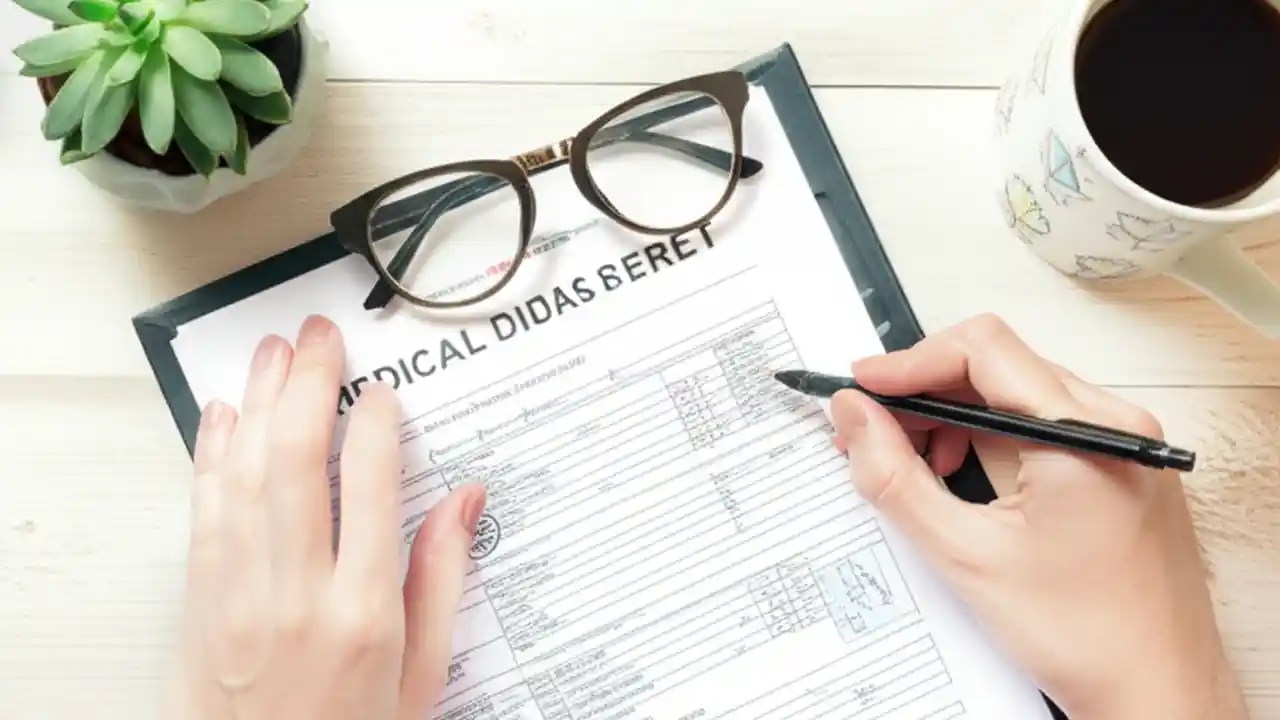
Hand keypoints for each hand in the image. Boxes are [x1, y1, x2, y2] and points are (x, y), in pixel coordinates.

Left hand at [172, 315, 484, 719]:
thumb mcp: (423, 678)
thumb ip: (441, 582)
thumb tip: (465, 500)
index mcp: (364, 612)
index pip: (368, 483)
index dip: (376, 422)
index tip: (384, 393)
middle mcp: (296, 593)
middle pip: (295, 458)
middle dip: (310, 383)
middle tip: (322, 337)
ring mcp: (239, 594)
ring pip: (245, 471)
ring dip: (260, 401)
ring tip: (276, 352)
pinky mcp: (201, 601)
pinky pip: (205, 509)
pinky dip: (213, 453)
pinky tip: (227, 416)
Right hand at [830, 315, 1245, 719]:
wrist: (1155, 689)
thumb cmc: (1087, 635)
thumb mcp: (965, 555)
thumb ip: (896, 478)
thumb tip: (855, 417)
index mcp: (1084, 435)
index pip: (982, 350)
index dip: (910, 361)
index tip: (863, 387)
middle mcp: (1115, 423)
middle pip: (998, 365)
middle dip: (925, 391)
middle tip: (871, 428)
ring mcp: (1124, 440)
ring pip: (1016, 391)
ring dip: (955, 414)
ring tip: (916, 462)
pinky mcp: (1120, 461)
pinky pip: (1042, 420)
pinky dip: (989, 434)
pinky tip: (961, 472)